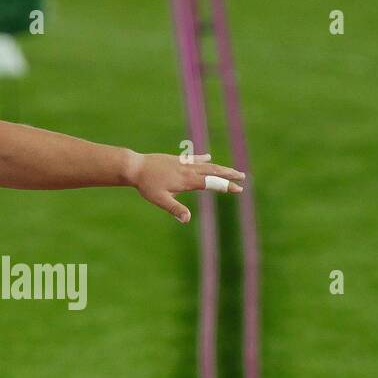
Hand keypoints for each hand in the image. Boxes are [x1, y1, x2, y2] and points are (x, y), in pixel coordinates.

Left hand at [129, 151, 244, 223]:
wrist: (134, 166)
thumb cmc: (146, 185)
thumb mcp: (160, 200)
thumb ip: (175, 209)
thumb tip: (187, 220)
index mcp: (187, 180)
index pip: (212, 183)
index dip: (226, 186)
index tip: (239, 189)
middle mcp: (187, 170)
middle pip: (213, 171)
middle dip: (228, 174)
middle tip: (243, 177)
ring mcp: (182, 163)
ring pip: (205, 164)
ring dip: (219, 167)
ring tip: (231, 170)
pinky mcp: (175, 159)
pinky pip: (192, 158)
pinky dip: (202, 158)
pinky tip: (208, 157)